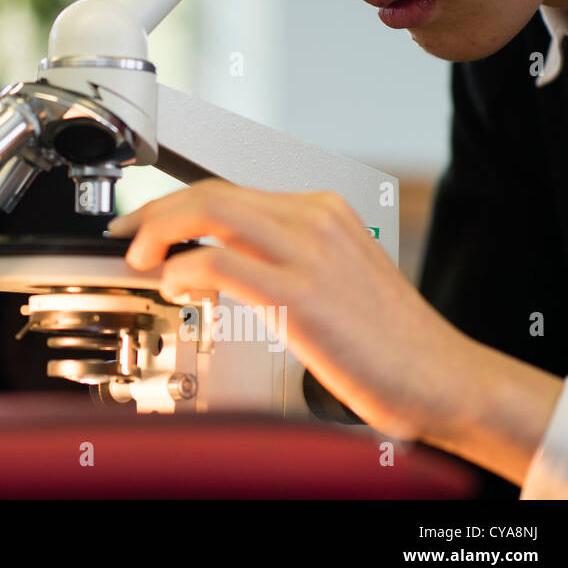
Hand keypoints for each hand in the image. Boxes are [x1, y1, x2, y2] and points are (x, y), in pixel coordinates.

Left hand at [107, 179, 475, 442]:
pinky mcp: (302, 294)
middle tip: (124, 240)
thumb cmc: (385, 341)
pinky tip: (178, 290)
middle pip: (208, 190)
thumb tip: (206, 261)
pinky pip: (219, 262)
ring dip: (159, 232)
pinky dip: (183, 271)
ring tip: (142, 262)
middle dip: (152, 211)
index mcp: (320, 211)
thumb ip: (274, 259)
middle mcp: (313, 219)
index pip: (225, 190)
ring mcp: (309, 252)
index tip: (141, 226)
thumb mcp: (327, 277)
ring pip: (209, 210)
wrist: (443, 378)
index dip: (171, 205)